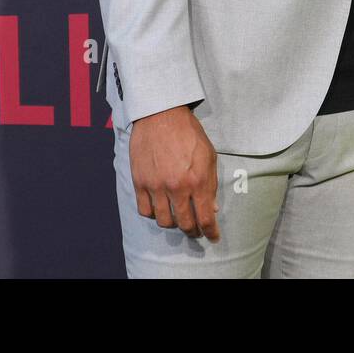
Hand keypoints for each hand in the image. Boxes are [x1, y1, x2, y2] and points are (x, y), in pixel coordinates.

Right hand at [128, 105, 219, 240]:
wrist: (161, 115)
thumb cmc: (188, 133)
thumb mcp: (209, 156)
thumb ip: (211, 184)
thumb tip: (212, 208)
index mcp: (198, 180)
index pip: (205, 217)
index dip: (210, 232)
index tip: (213, 237)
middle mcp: (177, 187)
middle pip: (184, 224)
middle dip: (193, 230)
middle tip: (195, 229)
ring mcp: (156, 186)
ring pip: (163, 221)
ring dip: (173, 222)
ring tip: (177, 216)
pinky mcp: (140, 182)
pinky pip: (145, 211)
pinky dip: (153, 213)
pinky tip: (159, 207)